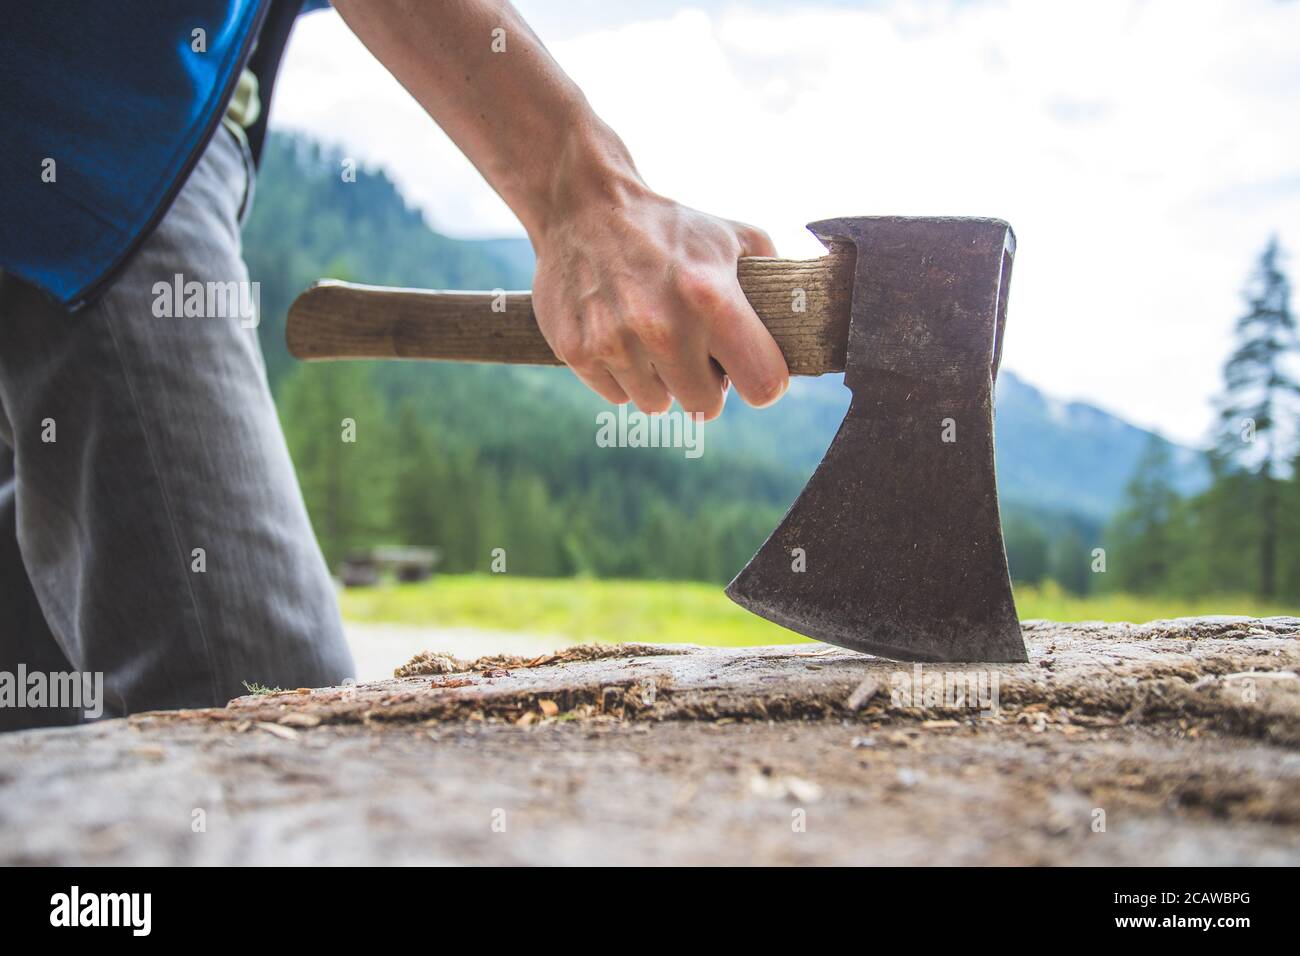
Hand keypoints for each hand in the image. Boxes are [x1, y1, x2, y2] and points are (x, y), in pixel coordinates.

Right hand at [532, 184, 788, 419]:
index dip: (761, 381)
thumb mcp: (734, 237)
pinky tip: (620, 334)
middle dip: (707, 384)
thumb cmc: (669, 226)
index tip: (749, 369)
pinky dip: (623, 375)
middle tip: (694, 350)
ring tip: (652, 337)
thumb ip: (775, 276)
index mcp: (712, 299)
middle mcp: (663, 327)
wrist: (583, 206)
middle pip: (706, 406)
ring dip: (661, 380)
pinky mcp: (578, 352)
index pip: (764, 386)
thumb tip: (805, 313)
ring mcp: (616, 343)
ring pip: (657, 405)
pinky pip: (617, 396)